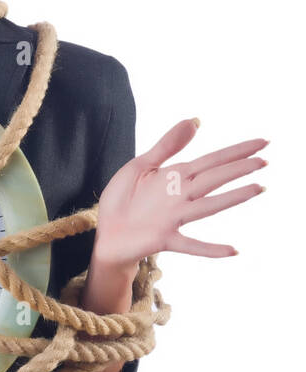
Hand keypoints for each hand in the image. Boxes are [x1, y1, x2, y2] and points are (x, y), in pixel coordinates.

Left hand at [93, 118, 268, 270]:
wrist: (106, 232)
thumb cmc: (123, 199)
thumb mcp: (141, 165)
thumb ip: (167, 146)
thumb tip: (194, 120)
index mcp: (176, 176)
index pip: (213, 160)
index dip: (236, 151)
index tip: (262, 143)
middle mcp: (181, 196)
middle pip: (215, 178)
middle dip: (239, 168)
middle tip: (265, 160)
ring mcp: (174, 218)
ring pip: (209, 206)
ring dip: (232, 198)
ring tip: (258, 189)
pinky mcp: (164, 238)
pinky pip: (191, 245)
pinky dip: (211, 249)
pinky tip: (233, 250)